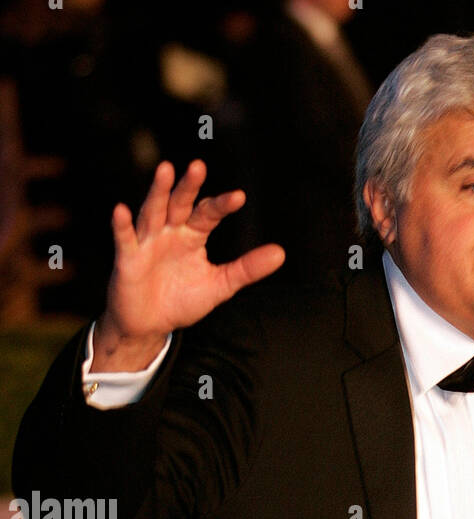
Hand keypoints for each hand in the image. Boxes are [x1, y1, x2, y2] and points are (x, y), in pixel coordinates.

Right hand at [93, 160, 284, 369]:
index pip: (208, 214)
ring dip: (158, 192)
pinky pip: (124, 239)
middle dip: (188, 186)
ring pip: (152, 212)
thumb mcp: (219, 285)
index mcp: (192, 236)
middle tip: (199, 166)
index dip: (222, 206)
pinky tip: (121, 209)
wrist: (150, 325)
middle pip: (179, 204)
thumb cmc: (181, 300)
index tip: (239, 197)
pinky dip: (121, 225)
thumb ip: (246, 268)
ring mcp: (147, 242)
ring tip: (166, 170)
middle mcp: (169, 232)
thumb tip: (281, 253)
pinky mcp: (127, 259)